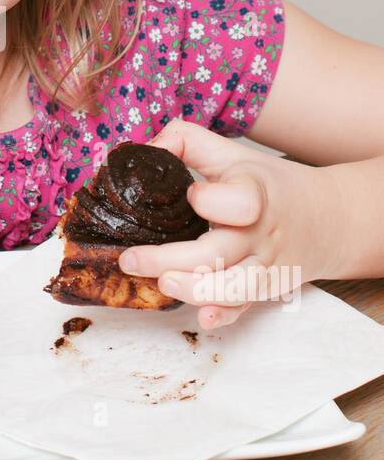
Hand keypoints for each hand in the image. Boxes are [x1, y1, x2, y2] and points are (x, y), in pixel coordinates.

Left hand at [116, 118, 337, 330]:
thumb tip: (146, 149)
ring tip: (163, 283)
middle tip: (131, 259)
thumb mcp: (233, 154)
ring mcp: (266, 266)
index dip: (211, 200)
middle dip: (170, 260)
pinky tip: (203, 318)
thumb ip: (187, 141)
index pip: (239, 203)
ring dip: (195, 290)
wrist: (329, 219)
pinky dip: (225, 316)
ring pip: (233, 288)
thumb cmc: (270, 184)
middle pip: (218, 254)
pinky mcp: (266, 289)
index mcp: (255, 194)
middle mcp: (261, 234)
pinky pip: (245, 307)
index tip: (192, 193)